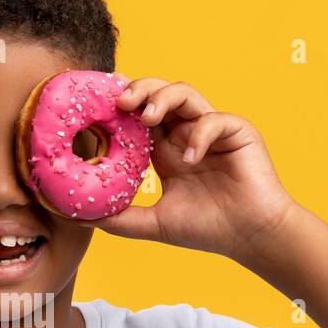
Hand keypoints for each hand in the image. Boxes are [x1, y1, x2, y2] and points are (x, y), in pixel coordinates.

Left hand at [89, 78, 296, 262]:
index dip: (120, 108)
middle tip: (120, 102)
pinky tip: (191, 160)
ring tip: (146, 117)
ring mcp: (212, 130)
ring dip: (163, 98)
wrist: (250, 237)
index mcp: (167, 150)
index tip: (97, 111)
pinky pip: (214, 120)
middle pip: (159, 94)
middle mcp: (186, 134)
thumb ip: (119, 219)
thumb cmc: (207, 229)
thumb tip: (78, 217)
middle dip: (138, 90)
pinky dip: (199, 134)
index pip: (139, 116)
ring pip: (185, 93)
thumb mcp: (154, 224)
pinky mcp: (238, 132)